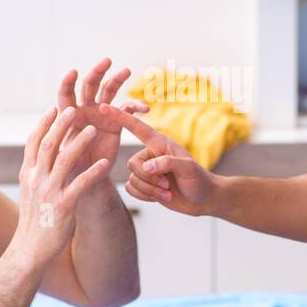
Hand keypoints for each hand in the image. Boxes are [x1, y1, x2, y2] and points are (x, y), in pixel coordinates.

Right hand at [10, 106, 112, 267]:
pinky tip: (105, 163)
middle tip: (75, 109)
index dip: (44, 123)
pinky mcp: (63, 206)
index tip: (55, 107)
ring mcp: (48, 192)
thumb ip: (37, 172)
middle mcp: (36, 180)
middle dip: (61, 125)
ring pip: (64, 161)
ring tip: (94, 129)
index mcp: (28, 174)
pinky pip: (80, 185)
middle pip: (48, 145)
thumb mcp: (31, 192)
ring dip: (79, 143)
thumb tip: (42, 155)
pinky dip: (93, 172)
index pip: (34, 142)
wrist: (30, 250)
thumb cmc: (35, 220)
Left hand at [55, 58, 148, 182]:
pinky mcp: (116, 121)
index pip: (66, 94)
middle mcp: (84, 108)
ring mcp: (101, 112)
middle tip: (106, 61)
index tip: (73, 72)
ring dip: (117, 79)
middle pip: (90, 85)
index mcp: (68, 114)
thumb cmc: (70, 167)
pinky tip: (144, 108)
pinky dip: (135, 107)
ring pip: (109, 90)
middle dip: (97, 72)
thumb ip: (60, 144)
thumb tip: (58, 131)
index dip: (68, 83)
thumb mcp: (62, 157)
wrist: (89, 177)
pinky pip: (127, 110)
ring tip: (126, 71)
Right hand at [101, 104, 216, 215]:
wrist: (203, 199)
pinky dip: (145, 196)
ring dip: (150, 190)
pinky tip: (160, 197)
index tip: (104, 107)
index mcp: (160, 143)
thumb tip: (147, 166)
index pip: (137, 127)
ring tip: (168, 192)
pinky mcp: (145, 185)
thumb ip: (167, 163)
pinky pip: (131, 189)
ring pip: (133, 179)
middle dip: (149, 179)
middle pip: (133, 164)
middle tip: (167, 184)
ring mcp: (147, 170)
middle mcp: (150, 154)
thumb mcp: (188, 168)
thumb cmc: (199, 180)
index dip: (120, 117)